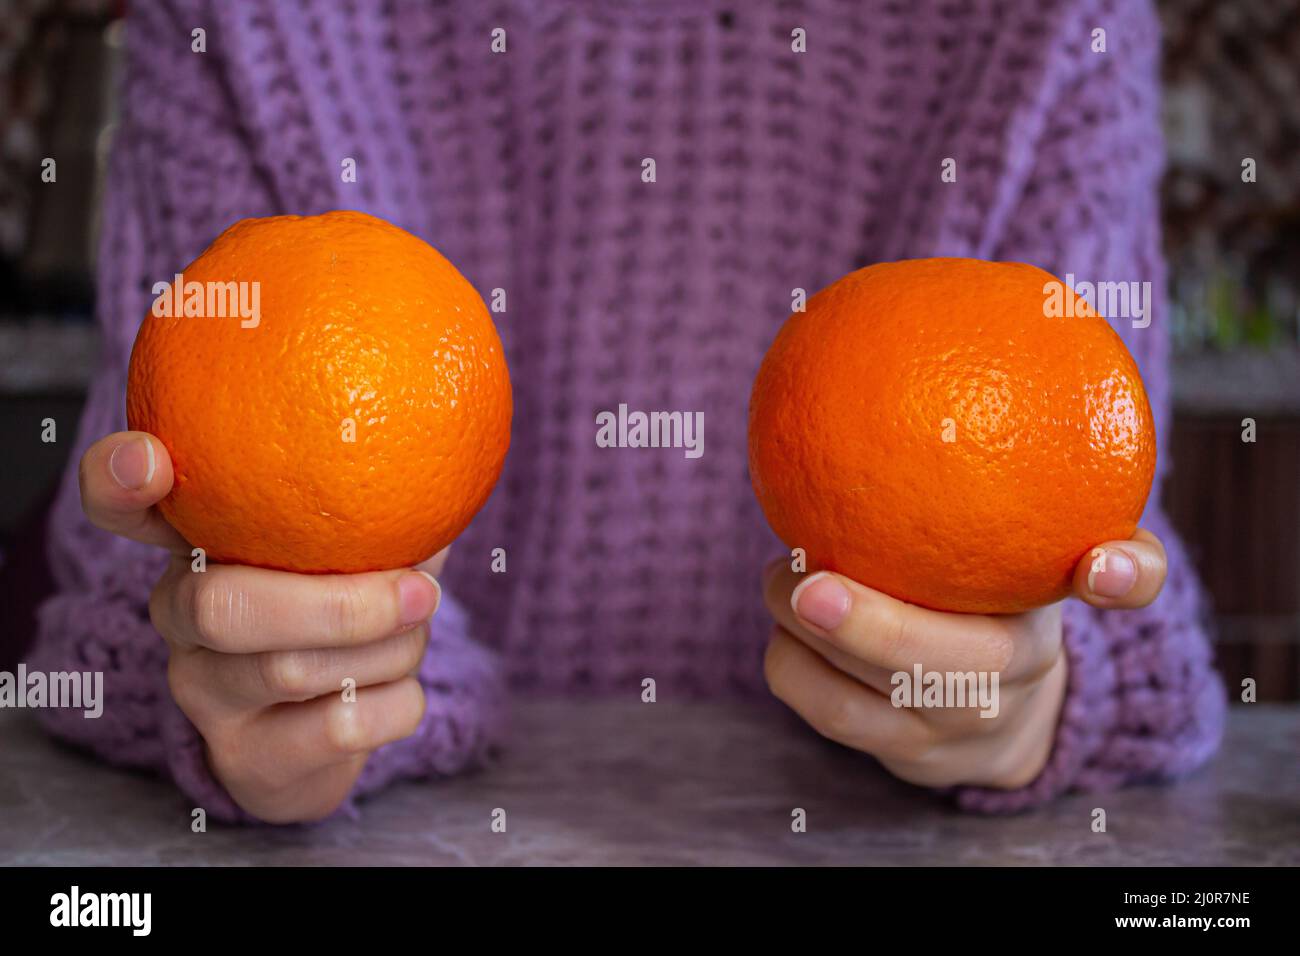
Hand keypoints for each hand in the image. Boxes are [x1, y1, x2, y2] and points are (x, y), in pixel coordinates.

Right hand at [79, 431, 440, 821]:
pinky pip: (339, 727)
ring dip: (388, 651)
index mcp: (197, 544)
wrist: (321, 740)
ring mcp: (203, 694)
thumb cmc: (341, 613)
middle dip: (342, 604)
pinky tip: (399, 688)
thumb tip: (441, 476)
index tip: (151, 461)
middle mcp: (179, 616)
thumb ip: (375, 512)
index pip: (119, 503)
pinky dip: (396, 703)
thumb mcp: (349, 552)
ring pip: (295, 670)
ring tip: (417, 632)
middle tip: (421, 591)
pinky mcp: (246, 759)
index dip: (116, 479)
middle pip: (223, 608)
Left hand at [761, 531, 1167, 788]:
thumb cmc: (1024, 614)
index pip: (992, 648)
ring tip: (779, 583)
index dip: (911, 625)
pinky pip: (822, 716)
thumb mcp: (1080, 582)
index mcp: (1025, 653)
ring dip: (796, 642)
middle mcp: (980, 708)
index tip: (854, 587)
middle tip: (795, 571)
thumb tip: (1112, 568)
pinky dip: (790, 664)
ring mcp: (929, 743)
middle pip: (908, 677)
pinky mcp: (886, 758)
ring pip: (845, 706)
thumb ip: (1126, 565)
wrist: (1014, 719)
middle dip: (845, 625)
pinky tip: (787, 622)